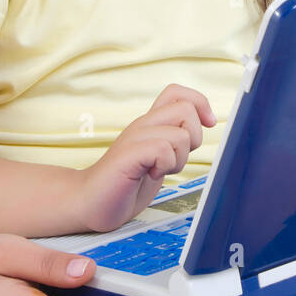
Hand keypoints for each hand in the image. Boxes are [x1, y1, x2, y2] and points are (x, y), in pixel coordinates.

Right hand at [74, 85, 215, 232]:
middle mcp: (143, 125)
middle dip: (195, 137)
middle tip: (175, 158)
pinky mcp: (127, 156)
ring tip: (159, 170)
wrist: (90, 203)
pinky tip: (150, 174)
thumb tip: (205, 126)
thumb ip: (175, 142)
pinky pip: (162, 149)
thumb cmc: (125, 184)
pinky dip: (164, 166)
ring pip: (180, 135)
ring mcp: (134, 138)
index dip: (200, 103)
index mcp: (151, 124)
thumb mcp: (158, 158)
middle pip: (186, 109)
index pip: (177, 92)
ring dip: (179, 159)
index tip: (206, 125)